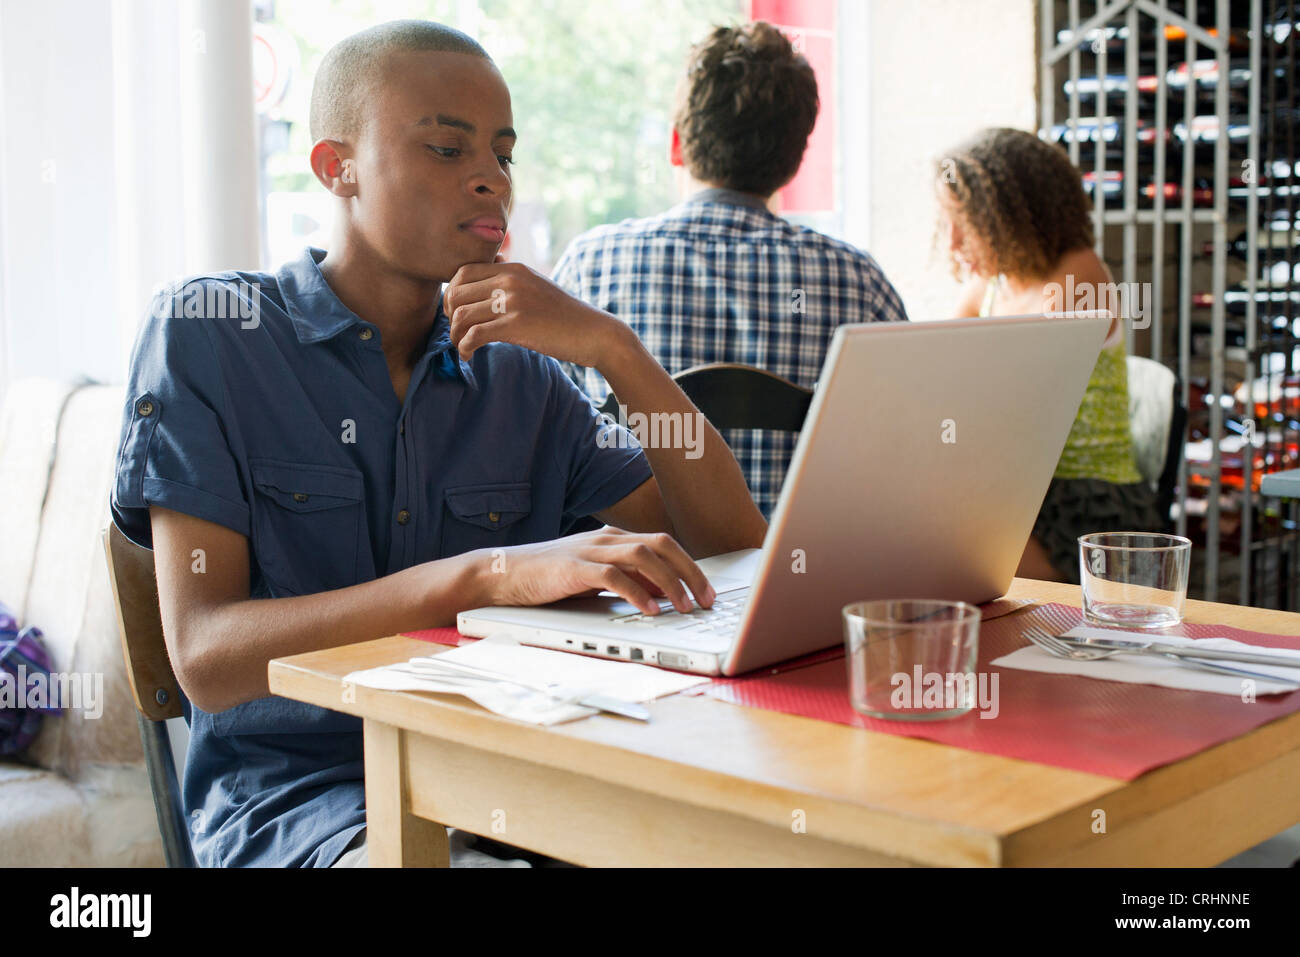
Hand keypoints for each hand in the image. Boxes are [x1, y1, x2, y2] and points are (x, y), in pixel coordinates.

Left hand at [443, 259, 625, 366]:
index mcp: (513, 268)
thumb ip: (513, 277)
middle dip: (449, 317)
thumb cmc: (565, 315)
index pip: (462, 272)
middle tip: (459, 333)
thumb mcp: (538, 285)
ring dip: (455, 336)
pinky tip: (470, 356)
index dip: (451, 294)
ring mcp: (512, 301)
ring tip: (463, 347)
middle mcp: (510, 279)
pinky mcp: (516, 325)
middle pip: (455, 293)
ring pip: (460, 316)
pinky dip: (465, 348)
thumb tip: (495, 263)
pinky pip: (474, 335)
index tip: (457, 313)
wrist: (595, 333)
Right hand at [478, 527, 715, 615]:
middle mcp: (606, 540)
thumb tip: (664, 593)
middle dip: (690, 572)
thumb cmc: (548, 578)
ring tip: (685, 607)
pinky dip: (636, 592)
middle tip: (708, 600)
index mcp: (613, 539)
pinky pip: (613, 576)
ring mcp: (589, 551)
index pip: (663, 544)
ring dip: (670, 582)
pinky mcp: (573, 568)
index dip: (691, 566)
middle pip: (661, 545)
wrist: (502, 573)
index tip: (708, 591)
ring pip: (643, 556)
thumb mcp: (595, 577)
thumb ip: (628, 580)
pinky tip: (650, 610)